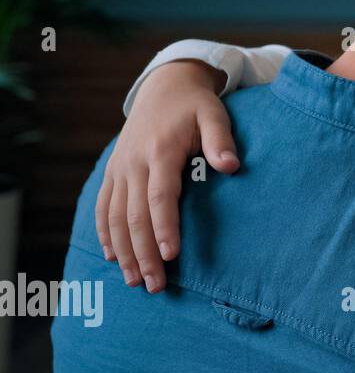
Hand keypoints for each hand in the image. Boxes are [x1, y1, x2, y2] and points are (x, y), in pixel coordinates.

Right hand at [95, 59, 239, 292]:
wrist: (164, 87)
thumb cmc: (196, 106)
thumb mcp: (214, 114)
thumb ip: (221, 140)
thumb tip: (232, 166)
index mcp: (160, 151)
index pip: (160, 196)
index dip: (164, 227)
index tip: (170, 256)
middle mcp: (133, 163)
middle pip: (135, 215)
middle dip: (143, 253)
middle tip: (155, 285)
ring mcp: (119, 169)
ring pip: (115, 217)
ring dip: (123, 251)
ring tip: (135, 281)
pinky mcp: (112, 172)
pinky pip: (104, 207)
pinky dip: (105, 234)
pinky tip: (113, 258)